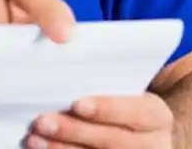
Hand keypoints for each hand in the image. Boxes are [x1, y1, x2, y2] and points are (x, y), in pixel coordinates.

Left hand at [26, 94, 173, 148]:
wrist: (145, 137)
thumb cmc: (127, 102)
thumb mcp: (129, 90)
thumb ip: (107, 81)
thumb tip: (68, 51)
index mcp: (156, 117)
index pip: (136, 112)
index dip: (107, 109)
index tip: (77, 103)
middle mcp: (152, 144)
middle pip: (112, 141)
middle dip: (74, 131)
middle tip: (43, 121)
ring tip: (34, 139)